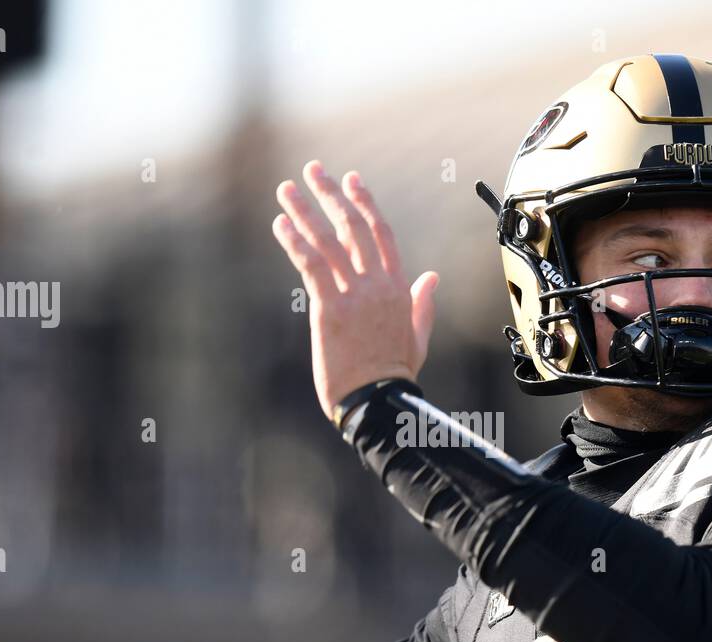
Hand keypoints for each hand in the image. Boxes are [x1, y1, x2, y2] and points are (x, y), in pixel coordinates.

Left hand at [271, 160, 438, 417]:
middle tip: (312, 170)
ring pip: (328, 241)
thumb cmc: (394, 375)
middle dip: (331, 194)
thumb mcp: (417, 336)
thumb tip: (432, 277)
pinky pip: (311, 265)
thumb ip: (423, 303)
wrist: (379, 402)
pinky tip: (280, 224)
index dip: (364, 202)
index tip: (351, 180)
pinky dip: (294, 242)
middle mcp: (377, 285)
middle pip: (353, 227)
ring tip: (286, 189)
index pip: (381, 233)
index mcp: (398, 288)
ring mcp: (354, 295)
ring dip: (304, 210)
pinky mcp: (330, 309)